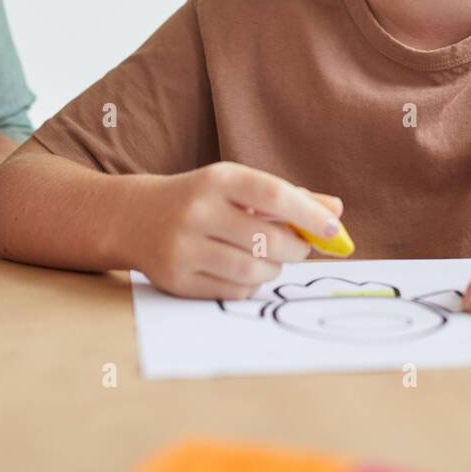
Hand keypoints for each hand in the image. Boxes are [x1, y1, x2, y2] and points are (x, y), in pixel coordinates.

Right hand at [132, 162, 343, 299]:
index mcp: (218, 179)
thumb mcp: (238, 186)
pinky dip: (249, 285)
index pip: (273, 195)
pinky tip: (241, 270)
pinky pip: (233, 292)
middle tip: (300, 247)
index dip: (308, 214)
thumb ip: (288, 197)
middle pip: (268, 240)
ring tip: (267, 257)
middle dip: (296, 248)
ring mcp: (184, 247)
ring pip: (253, 271)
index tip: (334, 230)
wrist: (135, 217)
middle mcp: (197, 211)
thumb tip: (335, 212)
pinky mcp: (176, 279)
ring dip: (273, 268)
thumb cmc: (202, 198)